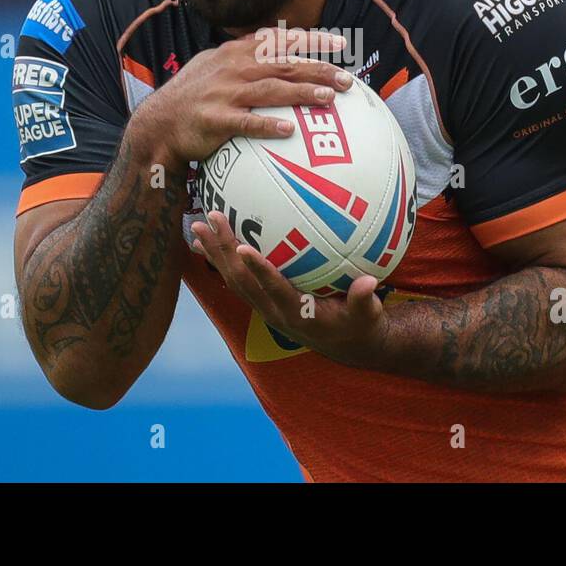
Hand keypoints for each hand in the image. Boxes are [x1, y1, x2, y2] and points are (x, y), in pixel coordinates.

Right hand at [129, 28, 353, 172]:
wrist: (158, 123)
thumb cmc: (193, 97)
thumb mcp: (215, 65)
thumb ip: (245, 57)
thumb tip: (279, 51)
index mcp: (236, 52)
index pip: (279, 40)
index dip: (311, 40)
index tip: (340, 43)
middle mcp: (232, 68)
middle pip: (283, 64)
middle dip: (317, 69)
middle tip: (346, 80)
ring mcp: (223, 93)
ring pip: (270, 90)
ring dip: (301, 94)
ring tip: (328, 99)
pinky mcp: (215, 120)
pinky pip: (245, 123)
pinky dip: (267, 126)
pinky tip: (289, 132)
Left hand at [190, 210, 388, 367]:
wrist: (347, 345)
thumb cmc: (360, 325)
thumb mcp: (367, 315)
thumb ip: (363, 300)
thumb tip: (369, 282)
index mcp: (297, 313)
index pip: (274, 289)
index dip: (259, 270)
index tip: (243, 248)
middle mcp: (274, 311)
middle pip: (242, 280)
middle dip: (223, 251)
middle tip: (208, 220)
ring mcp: (266, 308)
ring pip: (233, 280)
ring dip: (215, 254)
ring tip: (196, 227)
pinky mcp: (263, 302)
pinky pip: (237, 280)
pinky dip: (220, 261)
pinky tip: (207, 242)